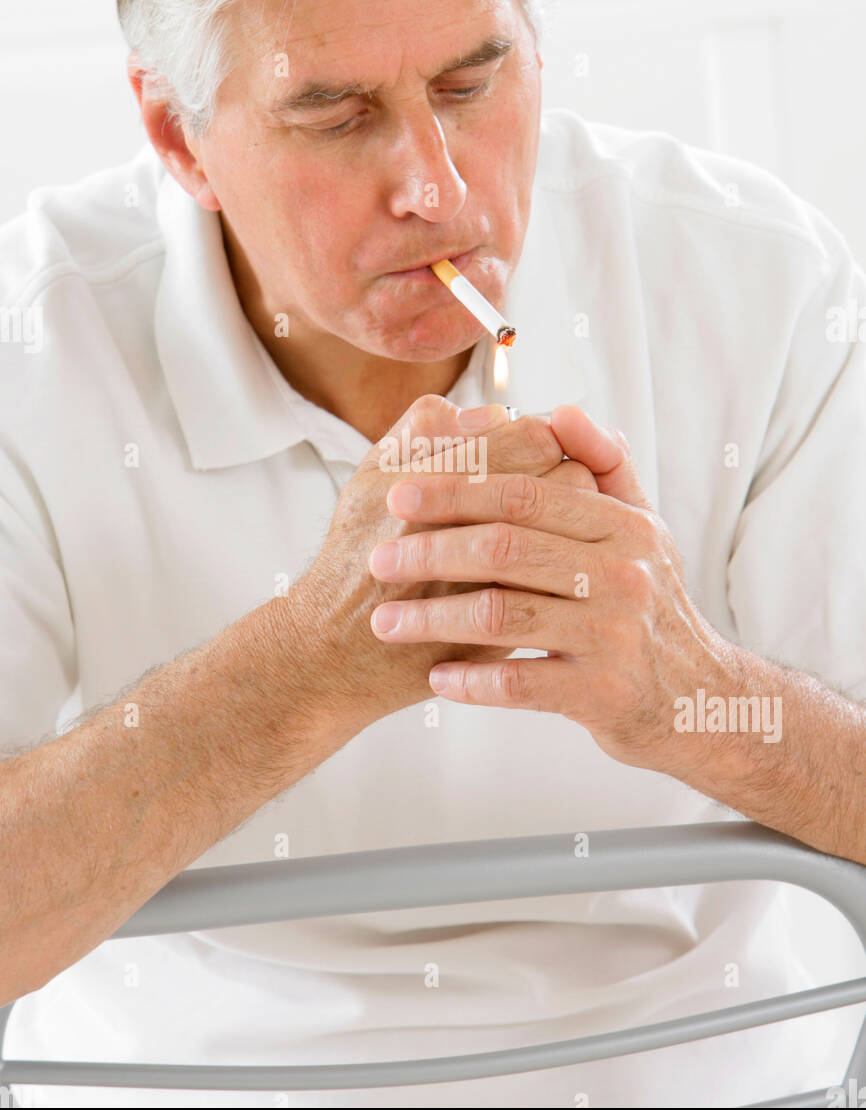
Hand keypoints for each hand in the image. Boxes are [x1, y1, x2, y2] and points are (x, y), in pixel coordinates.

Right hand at [282, 394, 573, 733]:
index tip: (528, 451)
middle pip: (568, 481)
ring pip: (574, 536)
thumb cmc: (355, 549)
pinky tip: (537, 570)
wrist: (336, 645)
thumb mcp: (376, 469)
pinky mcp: (509, 627)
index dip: (540, 439)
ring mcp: (501, 579)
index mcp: (448, 478)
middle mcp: (478, 525)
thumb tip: (493, 414)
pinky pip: (561, 586)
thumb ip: (429, 427)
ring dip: (567, 529)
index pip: (538, 437)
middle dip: (563, 482)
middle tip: (545, 492)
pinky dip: (559, 574)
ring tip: (542, 531)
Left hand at [367, 404, 733, 774]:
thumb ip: (604, 468)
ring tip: (384, 624)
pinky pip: (519, 683)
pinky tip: (436, 677)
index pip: (525, 492)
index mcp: (626, 525)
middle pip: (504, 547)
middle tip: (376, 559)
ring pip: (501, 615)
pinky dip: (471, 679)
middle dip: (429, 550)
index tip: (398, 492)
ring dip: (432, 619)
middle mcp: (625, 573)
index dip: (455, 489)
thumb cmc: (651, 606)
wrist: (701, 699)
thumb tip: (560, 411)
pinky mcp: (604, 694)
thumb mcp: (643, 531)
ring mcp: (615, 635)